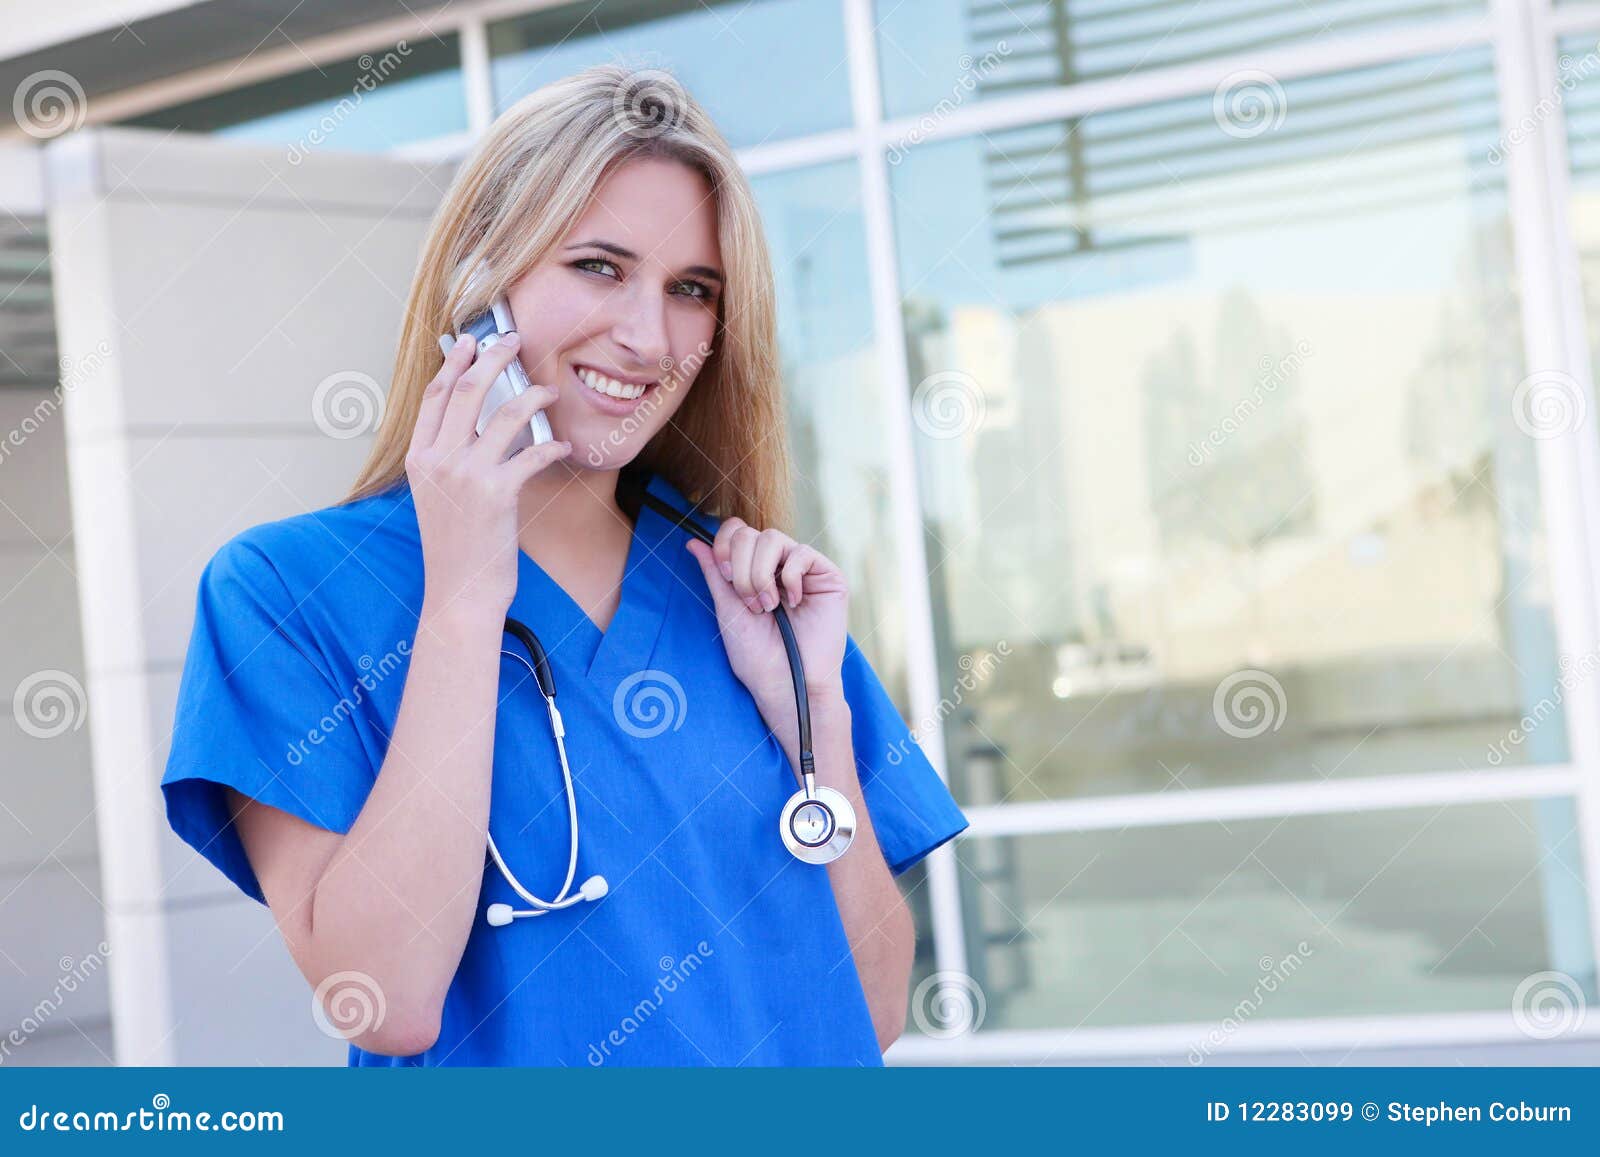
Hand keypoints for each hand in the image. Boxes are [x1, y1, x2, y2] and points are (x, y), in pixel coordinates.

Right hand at [406, 332, 570, 618]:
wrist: (459, 593)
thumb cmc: (456, 548)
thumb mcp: (437, 496)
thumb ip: (448, 459)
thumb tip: (476, 425)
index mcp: (418, 459)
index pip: (434, 396)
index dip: (454, 363)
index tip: (471, 342)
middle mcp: (437, 461)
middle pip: (466, 390)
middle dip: (493, 357)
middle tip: (513, 341)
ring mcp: (466, 475)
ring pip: (503, 413)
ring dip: (532, 395)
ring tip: (549, 390)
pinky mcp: (497, 494)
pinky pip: (532, 453)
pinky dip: (551, 445)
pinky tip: (562, 445)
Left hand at [685, 520, 848, 716]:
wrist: (788, 683)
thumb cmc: (758, 655)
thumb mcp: (727, 609)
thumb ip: (715, 573)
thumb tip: (693, 541)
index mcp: (753, 569)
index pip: (737, 531)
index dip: (725, 545)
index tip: (725, 578)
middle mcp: (778, 564)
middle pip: (750, 533)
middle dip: (741, 570)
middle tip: (751, 605)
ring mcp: (803, 569)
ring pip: (773, 538)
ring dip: (761, 575)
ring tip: (768, 607)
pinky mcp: (828, 576)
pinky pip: (802, 553)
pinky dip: (790, 578)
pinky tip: (794, 604)